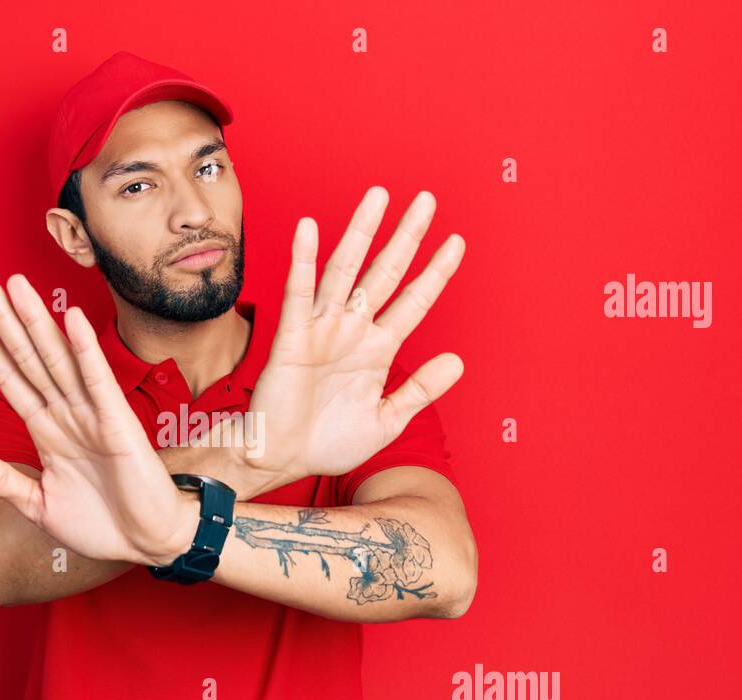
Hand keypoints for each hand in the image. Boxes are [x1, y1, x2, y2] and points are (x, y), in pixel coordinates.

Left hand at [0, 272, 198, 566]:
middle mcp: (67, 414)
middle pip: (30, 357)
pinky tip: (71, 320)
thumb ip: (1, 480)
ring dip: (36, 322)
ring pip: (57, 360)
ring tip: (15, 285)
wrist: (146, 543)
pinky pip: (98, 381)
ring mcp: (92, 415)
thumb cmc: (100, 524)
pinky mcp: (119, 424)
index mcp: (48, 431)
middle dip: (6, 319)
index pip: (13, 379)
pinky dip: (85, 351)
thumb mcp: (39, 505)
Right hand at [243, 187, 465, 485]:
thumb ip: (420, 390)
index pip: (414, 301)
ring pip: (345, 272)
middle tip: (427, 199)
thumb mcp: (386, 420)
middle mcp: (353, 331)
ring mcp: (323, 330)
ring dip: (361, 233)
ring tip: (378, 197)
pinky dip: (303, 262)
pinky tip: (310, 228)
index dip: (436, 273)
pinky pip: (299, 295)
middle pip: (385, 273)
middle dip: (407, 236)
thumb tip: (458, 361)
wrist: (282, 460)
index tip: (457, 241)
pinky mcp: (292, 339)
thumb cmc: (328, 442)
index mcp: (378, 349)